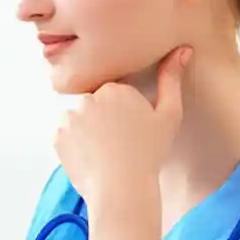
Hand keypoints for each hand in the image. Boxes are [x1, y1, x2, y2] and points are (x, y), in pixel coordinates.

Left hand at [53, 46, 189, 207]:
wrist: (122, 190)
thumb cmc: (150, 154)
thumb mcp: (169, 115)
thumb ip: (172, 79)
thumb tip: (182, 49)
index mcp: (114, 89)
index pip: (114, 93)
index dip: (124, 113)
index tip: (131, 130)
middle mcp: (88, 98)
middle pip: (94, 104)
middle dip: (103, 119)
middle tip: (117, 144)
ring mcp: (69, 117)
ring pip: (78, 120)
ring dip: (87, 131)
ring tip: (104, 152)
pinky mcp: (57, 136)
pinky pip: (65, 136)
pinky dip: (74, 146)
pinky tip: (90, 158)